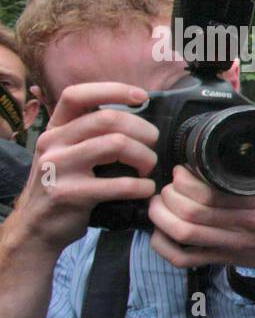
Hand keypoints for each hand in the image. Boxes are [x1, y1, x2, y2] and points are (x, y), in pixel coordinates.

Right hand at [10, 82, 157, 255]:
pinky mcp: (69, 194)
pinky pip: (119, 184)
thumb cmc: (65, 185)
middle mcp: (52, 142)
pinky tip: (145, 189)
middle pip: (108, 119)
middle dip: (142, 130)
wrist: (37, 227)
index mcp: (54, 128)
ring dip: (145, 157)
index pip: (77, 95)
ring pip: (117, 145)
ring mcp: (58, 167)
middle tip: (152, 145)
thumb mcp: (67, 152)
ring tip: (148, 169)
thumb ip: (89, 134)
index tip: (141, 96)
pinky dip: (142, 186)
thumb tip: (136, 117)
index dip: (112, 90)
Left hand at [147, 165, 254, 279]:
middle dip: (170, 195)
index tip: (181, 171)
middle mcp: (241, 224)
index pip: (211, 193)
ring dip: (162, 217)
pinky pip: (184, 259)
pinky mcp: (221, 259)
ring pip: (184, 234)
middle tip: (168, 186)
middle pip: (191, 212)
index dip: (185, 181)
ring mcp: (229, 244)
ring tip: (158, 204)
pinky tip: (160, 232)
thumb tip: (249, 135)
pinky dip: (164, 247)